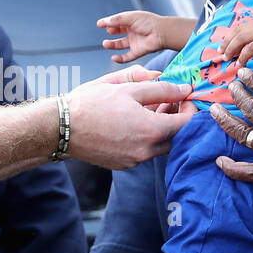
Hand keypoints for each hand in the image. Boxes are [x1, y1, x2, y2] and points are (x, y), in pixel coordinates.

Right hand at [64, 66, 192, 169]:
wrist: (61, 128)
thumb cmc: (91, 104)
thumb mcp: (127, 88)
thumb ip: (160, 88)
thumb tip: (184, 89)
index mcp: (151, 130)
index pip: (187, 123)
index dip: (191, 107)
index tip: (185, 96)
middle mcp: (146, 150)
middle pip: (176, 136)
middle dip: (177, 117)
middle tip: (168, 99)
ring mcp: (134, 160)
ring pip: (159, 145)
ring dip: (161, 127)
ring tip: (149, 107)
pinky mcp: (123, 164)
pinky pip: (143, 150)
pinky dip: (146, 136)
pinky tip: (133, 121)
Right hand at [97, 11, 173, 62]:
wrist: (162, 33)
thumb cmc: (148, 22)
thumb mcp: (130, 17)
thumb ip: (116, 20)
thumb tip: (104, 22)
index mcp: (131, 21)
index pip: (118, 21)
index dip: (109, 22)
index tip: (99, 24)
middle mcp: (133, 31)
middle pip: (118, 32)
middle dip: (111, 32)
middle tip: (107, 32)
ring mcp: (135, 42)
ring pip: (121, 44)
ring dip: (112, 45)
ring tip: (105, 44)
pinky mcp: (138, 51)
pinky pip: (127, 56)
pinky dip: (120, 59)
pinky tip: (114, 57)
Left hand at [209, 68, 252, 198]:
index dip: (251, 78)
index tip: (243, 73)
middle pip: (249, 108)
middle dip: (237, 94)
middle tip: (230, 87)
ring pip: (242, 134)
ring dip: (225, 121)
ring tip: (214, 111)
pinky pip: (249, 173)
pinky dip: (232, 168)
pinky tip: (219, 161)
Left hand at [221, 13, 252, 65]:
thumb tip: (252, 46)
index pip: (240, 27)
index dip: (230, 37)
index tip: (223, 46)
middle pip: (237, 33)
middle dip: (226, 43)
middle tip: (221, 53)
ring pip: (240, 40)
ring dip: (232, 50)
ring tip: (227, 59)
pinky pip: (250, 49)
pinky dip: (242, 57)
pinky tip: (240, 64)